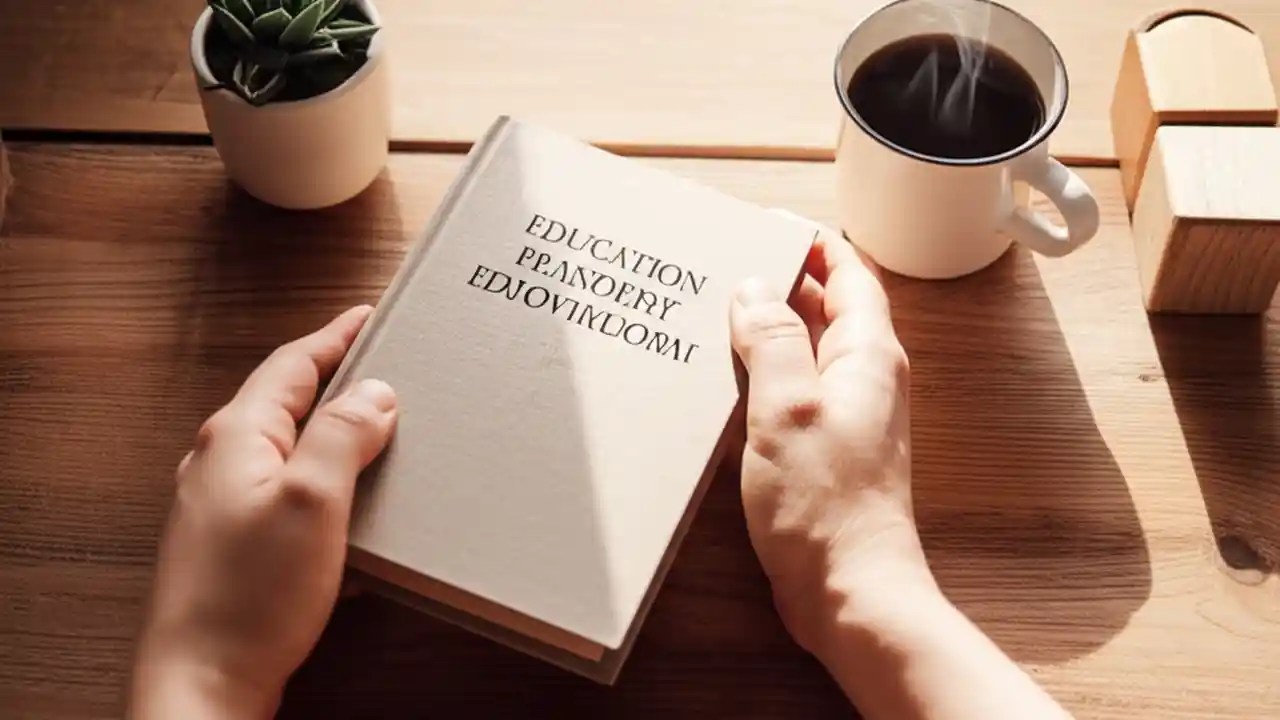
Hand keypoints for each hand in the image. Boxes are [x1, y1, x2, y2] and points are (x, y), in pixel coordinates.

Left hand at [130, 306, 396, 719]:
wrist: (203, 682)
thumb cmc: (250, 597)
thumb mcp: (313, 501)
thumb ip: (344, 435)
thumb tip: (375, 392)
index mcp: (237, 436)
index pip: (293, 363)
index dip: (337, 336)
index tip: (370, 316)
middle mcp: (220, 461)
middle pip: (286, 400)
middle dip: (336, 379)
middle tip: (385, 367)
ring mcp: (221, 503)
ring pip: (285, 445)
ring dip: (331, 430)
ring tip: (377, 427)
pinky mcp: (232, 543)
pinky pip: (283, 487)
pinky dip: (321, 477)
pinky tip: (347, 499)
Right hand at [730, 232, 930, 654]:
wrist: (851, 591)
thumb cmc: (828, 503)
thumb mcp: (788, 407)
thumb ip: (773, 340)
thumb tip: (754, 289)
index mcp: (868, 356)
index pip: (850, 274)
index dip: (814, 244)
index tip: (767, 226)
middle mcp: (864, 381)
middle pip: (826, 310)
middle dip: (780, 284)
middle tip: (723, 267)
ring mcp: (845, 418)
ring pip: (805, 353)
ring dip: (767, 331)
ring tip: (713, 315)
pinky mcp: (823, 452)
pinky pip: (792, 395)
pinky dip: (762, 377)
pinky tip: (724, 383)